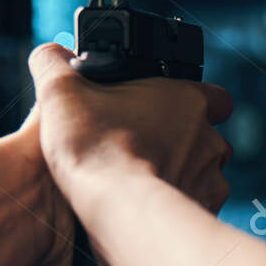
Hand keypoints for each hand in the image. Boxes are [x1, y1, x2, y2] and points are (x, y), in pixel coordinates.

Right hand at [23, 43, 232, 265]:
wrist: (116, 210)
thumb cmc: (94, 147)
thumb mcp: (60, 92)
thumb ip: (54, 64)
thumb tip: (50, 52)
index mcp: (187, 100)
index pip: (215, 97)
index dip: (196, 103)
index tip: (169, 111)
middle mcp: (208, 138)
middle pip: (204, 138)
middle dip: (180, 144)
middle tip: (143, 149)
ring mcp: (210, 178)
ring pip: (202, 175)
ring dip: (180, 176)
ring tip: (143, 182)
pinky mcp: (203, 212)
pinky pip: (195, 208)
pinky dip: (176, 207)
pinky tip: (148, 209)